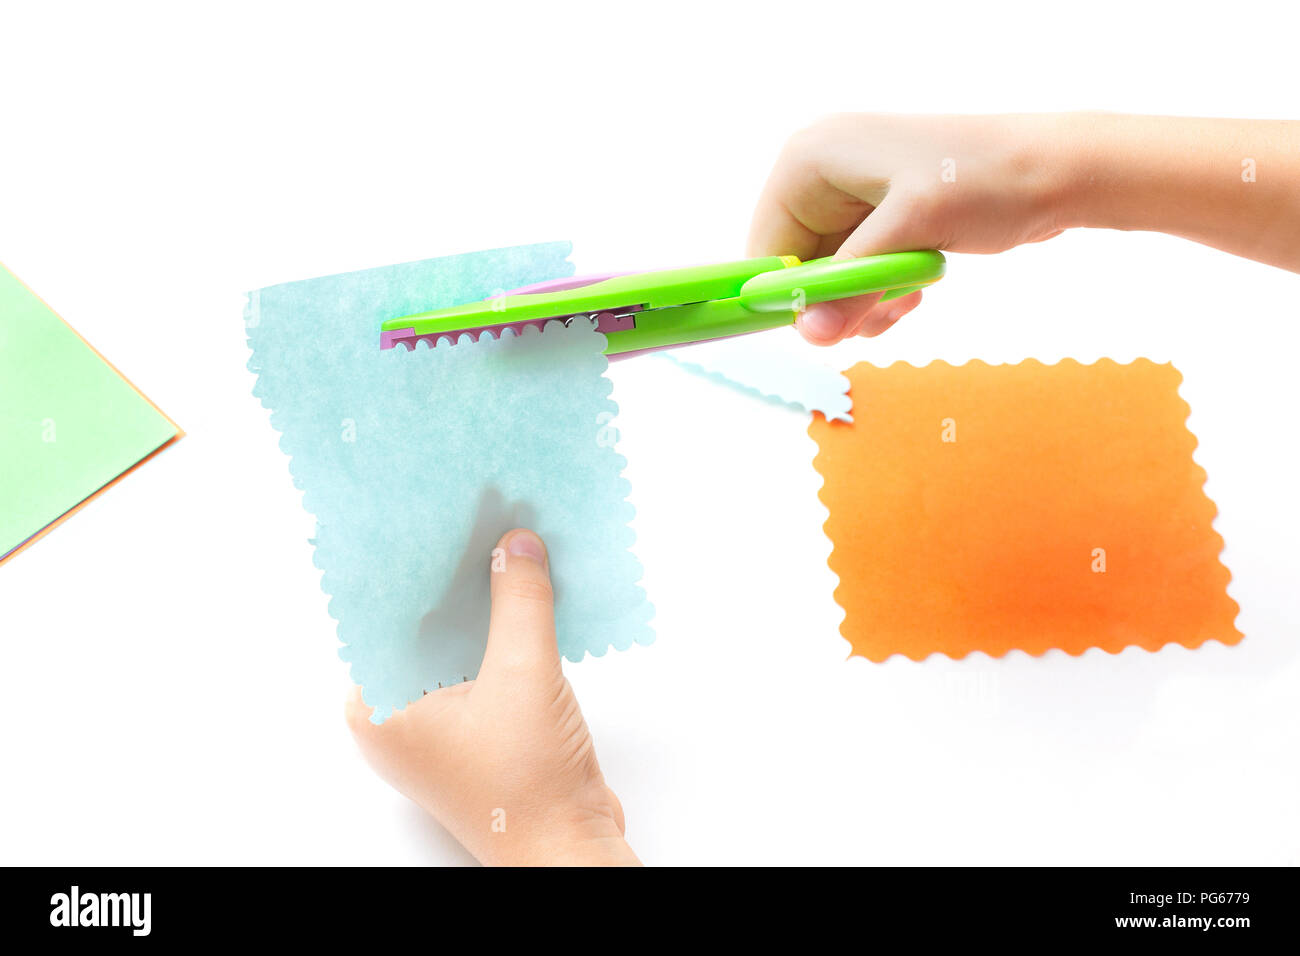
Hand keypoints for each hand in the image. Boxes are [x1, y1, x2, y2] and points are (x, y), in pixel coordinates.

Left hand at [347, 528, 639, 865]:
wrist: (567, 848)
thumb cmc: (526, 786)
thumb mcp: (524, 674)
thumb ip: (519, 602)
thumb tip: (516, 542)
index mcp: (379, 708)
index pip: (383, 616)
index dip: (411, 566)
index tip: (433, 516)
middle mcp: (398, 716)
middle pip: (421, 626)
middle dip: (453, 579)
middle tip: (477, 518)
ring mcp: (436, 727)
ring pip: (455, 644)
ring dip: (484, 606)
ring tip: (508, 546)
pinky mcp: (475, 731)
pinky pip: (482, 664)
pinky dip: (503, 635)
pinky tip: (530, 599)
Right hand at [747, 113, 1072, 343]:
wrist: (1057, 170)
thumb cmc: (986, 182)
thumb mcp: (909, 236)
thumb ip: (851, 286)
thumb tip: (809, 334)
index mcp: (810, 160)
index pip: (765, 248)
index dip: (788, 296)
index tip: (825, 328)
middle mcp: (822, 173)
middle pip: (797, 267)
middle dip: (836, 301)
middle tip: (882, 312)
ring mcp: (851, 194)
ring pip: (828, 277)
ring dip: (864, 302)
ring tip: (907, 296)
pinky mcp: (879, 215)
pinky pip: (856, 271)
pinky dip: (880, 291)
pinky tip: (915, 287)